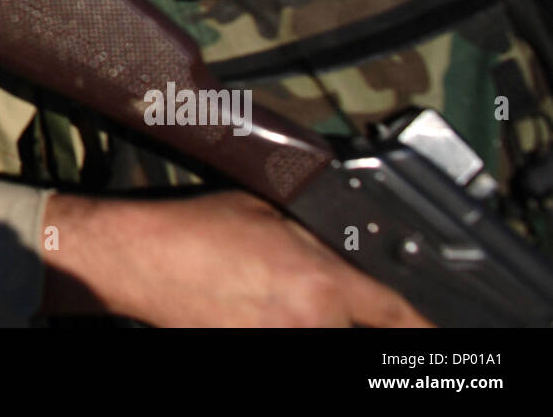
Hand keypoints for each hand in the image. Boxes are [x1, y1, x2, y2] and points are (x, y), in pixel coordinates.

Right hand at [41, 189, 432, 327]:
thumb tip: (351, 254)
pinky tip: (257, 310)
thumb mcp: (268, 213)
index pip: (396, 316)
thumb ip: (319, 238)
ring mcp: (279, 347)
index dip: (421, 327)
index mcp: (322, 284)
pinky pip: (285, 344)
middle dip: (353, 321)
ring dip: (314, 325)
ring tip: (278, 302)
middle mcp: (309, 326)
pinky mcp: (251, 357)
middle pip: (358, 337)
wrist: (139, 259)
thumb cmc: (194, 229)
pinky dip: (281, 328)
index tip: (430, 332)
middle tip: (322, 300)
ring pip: (322, 342)